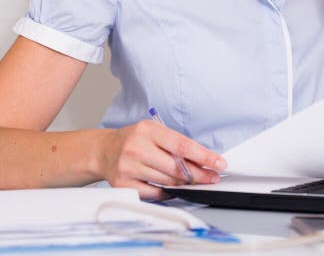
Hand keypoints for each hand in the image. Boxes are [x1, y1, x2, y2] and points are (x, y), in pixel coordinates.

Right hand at [101, 120, 225, 199]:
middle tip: (213, 177)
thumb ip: (175, 144)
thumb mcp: (154, 131)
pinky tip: (174, 189)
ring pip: (167, 181)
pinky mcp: (123, 184)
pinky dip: (168, 193)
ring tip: (196, 182)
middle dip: (200, 174)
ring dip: (186, 184)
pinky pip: (154, 194)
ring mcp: (128, 167)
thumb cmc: (135, 140)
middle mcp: (136, 148)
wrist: (104, 151)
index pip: (181, 145)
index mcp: (147, 130)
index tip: (218, 163)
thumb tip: (203, 161)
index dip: (203, 156)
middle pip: (176, 167)